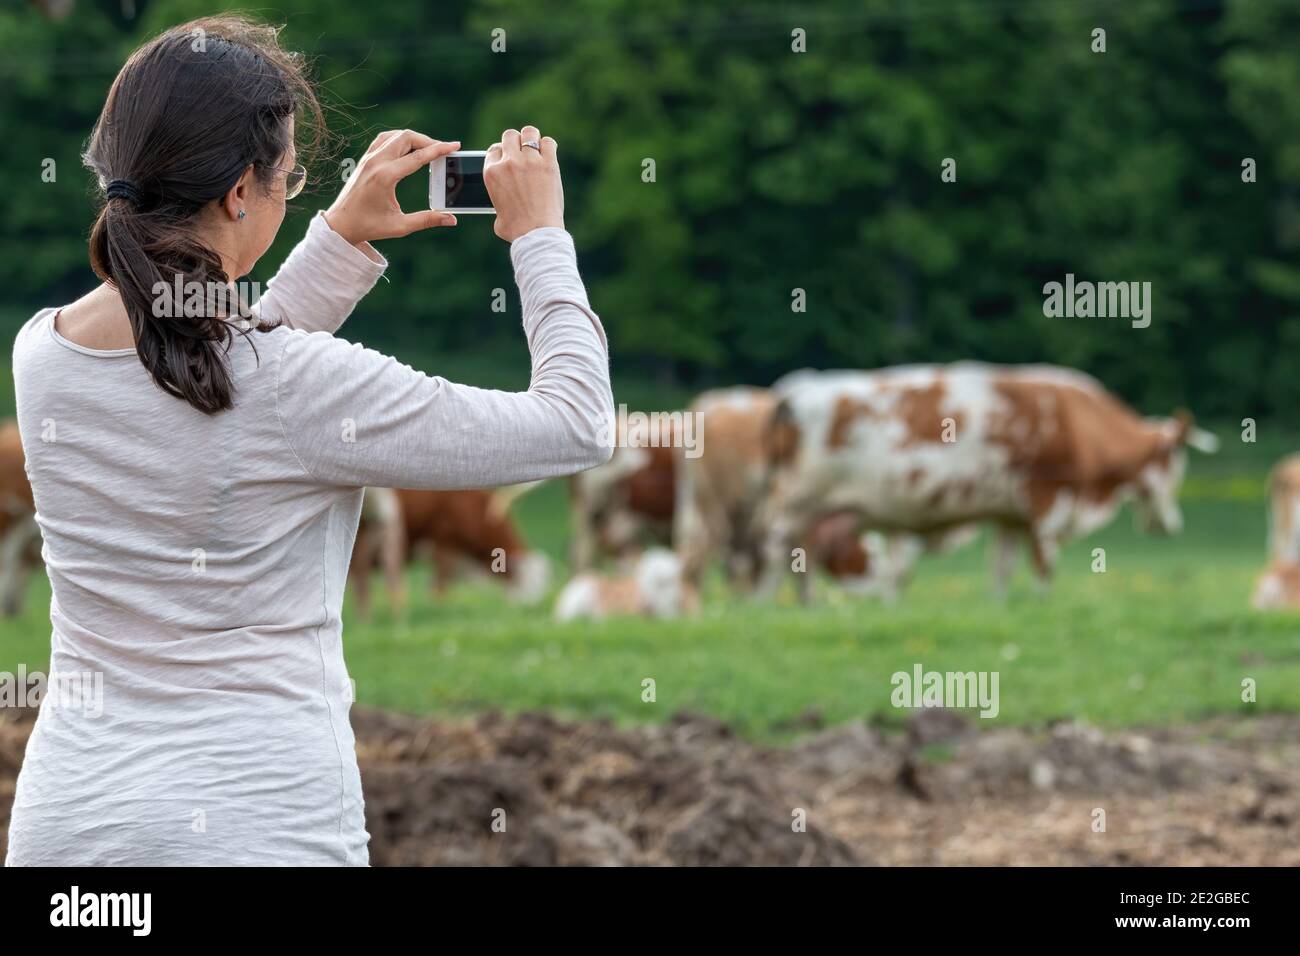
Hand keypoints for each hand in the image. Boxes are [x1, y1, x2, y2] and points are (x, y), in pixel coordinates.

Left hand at [324, 130, 459, 244]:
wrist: (340, 224)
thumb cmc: (368, 226)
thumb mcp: (400, 226)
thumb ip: (427, 220)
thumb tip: (451, 219)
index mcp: (385, 177)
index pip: (417, 157)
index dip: (439, 150)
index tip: (454, 146)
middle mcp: (376, 162)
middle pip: (407, 138)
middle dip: (428, 141)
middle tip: (444, 150)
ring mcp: (369, 158)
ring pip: (396, 135)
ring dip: (414, 138)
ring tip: (429, 149)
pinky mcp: (365, 159)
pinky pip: (385, 139)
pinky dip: (400, 139)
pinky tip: (409, 148)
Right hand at [483, 126, 564, 241]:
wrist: (537, 233)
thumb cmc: (516, 229)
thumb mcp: (496, 213)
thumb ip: (497, 201)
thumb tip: (502, 204)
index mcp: (491, 173)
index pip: (494, 150)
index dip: (503, 154)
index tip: (510, 160)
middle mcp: (508, 163)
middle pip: (509, 135)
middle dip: (516, 142)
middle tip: (524, 154)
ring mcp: (529, 161)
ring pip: (529, 133)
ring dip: (532, 139)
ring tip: (537, 150)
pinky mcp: (549, 164)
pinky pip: (549, 142)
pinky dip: (548, 147)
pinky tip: (549, 157)